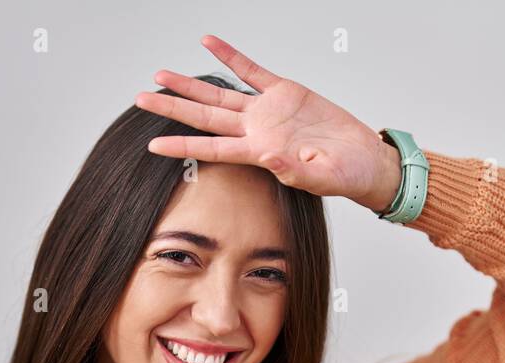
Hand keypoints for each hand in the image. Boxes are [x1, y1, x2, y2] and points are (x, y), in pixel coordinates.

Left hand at [134, 34, 405, 212]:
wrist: (363, 160)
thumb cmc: (344, 175)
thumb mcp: (323, 177)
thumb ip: (297, 171)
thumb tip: (271, 161)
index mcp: (261, 153)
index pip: (212, 149)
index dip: (182, 146)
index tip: (154, 145)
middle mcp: (256, 131)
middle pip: (204, 118)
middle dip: (172, 108)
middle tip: (141, 98)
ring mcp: (267, 110)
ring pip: (219, 94)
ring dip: (190, 85)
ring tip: (160, 75)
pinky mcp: (284, 92)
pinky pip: (250, 69)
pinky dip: (229, 56)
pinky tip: (208, 43)